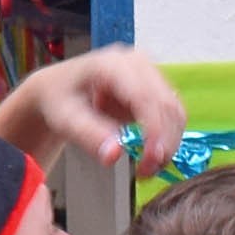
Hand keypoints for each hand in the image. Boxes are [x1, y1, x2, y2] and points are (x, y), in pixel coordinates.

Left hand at [0, 45, 183, 178]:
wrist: (59, 89)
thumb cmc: (59, 99)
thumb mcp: (65, 119)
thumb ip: (89, 136)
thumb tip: (114, 155)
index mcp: (111, 64)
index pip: (144, 96)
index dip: (153, 129)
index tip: (150, 159)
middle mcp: (136, 63)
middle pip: (166, 104)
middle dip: (163, 142)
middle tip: (146, 172)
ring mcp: (148, 73)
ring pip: (175, 111)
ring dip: (168, 144)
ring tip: (146, 168)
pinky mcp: (155, 88)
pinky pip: (171, 116)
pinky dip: (166, 140)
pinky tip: (149, 156)